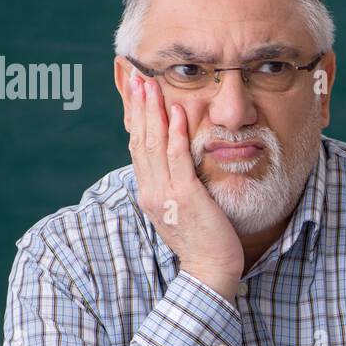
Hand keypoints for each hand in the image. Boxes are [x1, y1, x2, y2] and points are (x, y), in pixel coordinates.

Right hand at [125, 74, 244, 300]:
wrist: (210, 269)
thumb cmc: (203, 239)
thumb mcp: (180, 207)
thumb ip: (174, 183)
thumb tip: (173, 161)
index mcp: (147, 192)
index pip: (137, 147)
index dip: (135, 117)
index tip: (136, 91)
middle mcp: (150, 190)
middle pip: (140, 140)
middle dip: (139, 106)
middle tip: (137, 76)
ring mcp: (165, 194)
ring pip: (154, 144)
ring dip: (153, 111)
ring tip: (152, 84)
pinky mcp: (184, 197)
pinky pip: (178, 159)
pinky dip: (177, 134)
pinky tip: (178, 112)